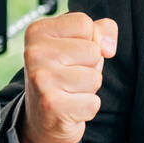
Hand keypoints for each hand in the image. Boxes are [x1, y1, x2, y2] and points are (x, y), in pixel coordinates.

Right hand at [18, 12, 117, 142]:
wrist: (42, 118)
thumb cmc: (64, 74)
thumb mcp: (78, 43)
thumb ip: (99, 31)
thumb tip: (108, 47)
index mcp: (37, 32)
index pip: (84, 24)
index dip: (89, 41)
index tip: (72, 54)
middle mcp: (34, 53)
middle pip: (93, 51)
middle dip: (91, 66)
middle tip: (70, 76)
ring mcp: (41, 80)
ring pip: (95, 78)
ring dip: (89, 88)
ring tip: (70, 91)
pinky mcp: (52, 105)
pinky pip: (93, 102)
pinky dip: (87, 107)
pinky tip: (70, 107)